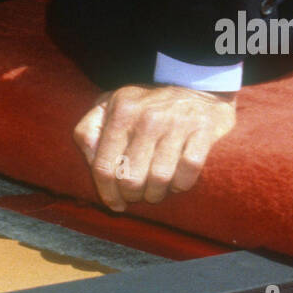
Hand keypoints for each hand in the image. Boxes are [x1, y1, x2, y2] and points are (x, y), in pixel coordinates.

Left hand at [74, 83, 235, 210]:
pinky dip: (181, 184)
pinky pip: (187, 172)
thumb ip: (89, 129)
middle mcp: (148, 114)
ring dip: (157, 194)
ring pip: (159, 179)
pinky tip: (176, 181)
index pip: (104, 166)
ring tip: (156, 190)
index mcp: (121, 109)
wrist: (195, 88)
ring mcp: (177, 121)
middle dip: (133, 195)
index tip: (115, 204)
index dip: (107, 193)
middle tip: (138, 195)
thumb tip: (90, 158)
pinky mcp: (203, 129)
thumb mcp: (110, 107)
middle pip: (131, 179)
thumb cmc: (145, 107)